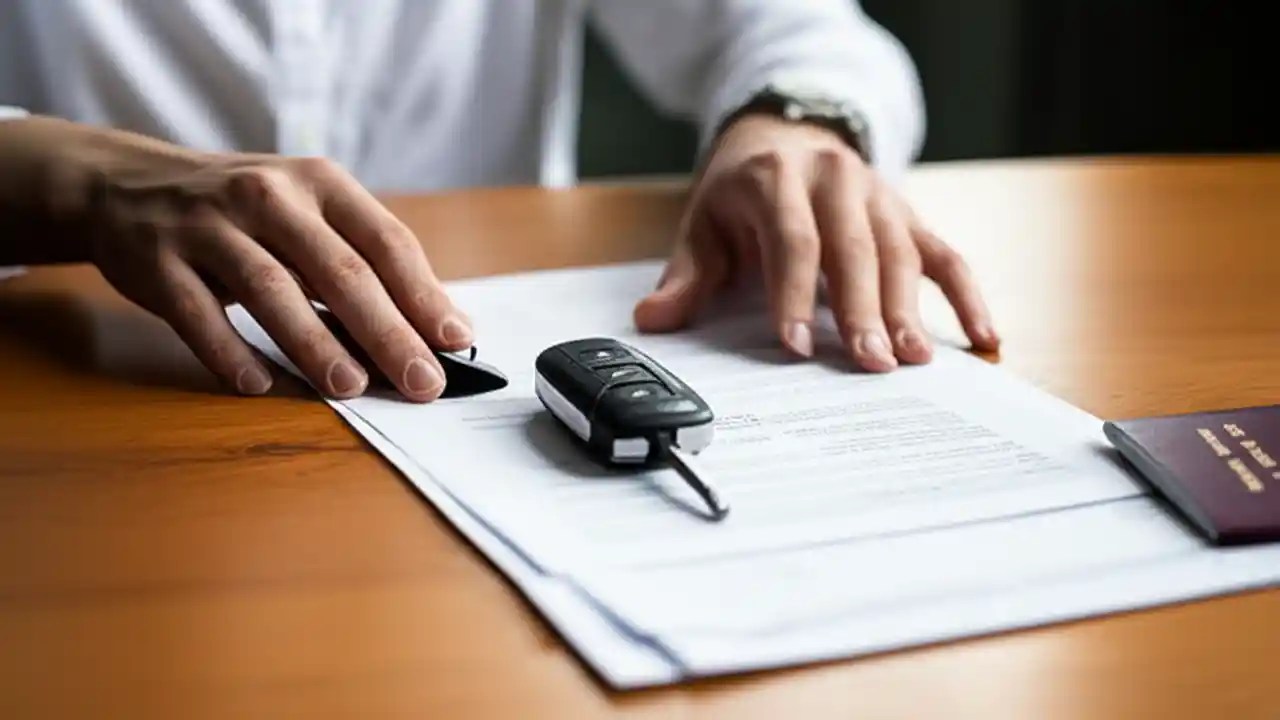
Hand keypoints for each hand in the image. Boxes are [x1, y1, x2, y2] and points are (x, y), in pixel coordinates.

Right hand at [63, 128, 469, 400]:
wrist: (128, 185)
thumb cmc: (246, 213)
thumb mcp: (308, 214)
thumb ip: (365, 263)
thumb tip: (438, 329)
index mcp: (320, 184)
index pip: (386, 241)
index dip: (424, 294)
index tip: (457, 342)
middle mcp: (269, 196)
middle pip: (339, 270)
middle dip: (387, 332)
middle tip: (420, 381)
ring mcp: (209, 226)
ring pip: (271, 289)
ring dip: (314, 343)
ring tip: (350, 386)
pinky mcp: (159, 261)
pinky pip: (197, 312)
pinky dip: (229, 352)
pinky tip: (259, 385)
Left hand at [634, 114, 998, 370]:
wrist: (783, 131)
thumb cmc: (741, 191)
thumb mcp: (703, 224)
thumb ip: (686, 276)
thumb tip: (654, 319)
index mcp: (777, 178)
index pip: (792, 239)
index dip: (794, 293)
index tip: (799, 344)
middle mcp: (834, 178)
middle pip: (854, 247)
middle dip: (863, 308)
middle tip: (870, 363)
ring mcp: (878, 194)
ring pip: (900, 250)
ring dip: (910, 308)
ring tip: (914, 359)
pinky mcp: (907, 213)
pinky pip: (942, 253)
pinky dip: (967, 294)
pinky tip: (983, 337)